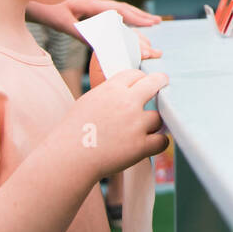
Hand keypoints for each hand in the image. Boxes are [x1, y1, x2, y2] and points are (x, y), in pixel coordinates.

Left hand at [27, 0, 162, 53]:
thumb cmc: (38, 6)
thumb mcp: (61, 21)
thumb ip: (82, 31)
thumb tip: (104, 41)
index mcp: (88, 4)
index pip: (119, 12)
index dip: (138, 19)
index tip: (155, 23)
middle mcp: (88, 3)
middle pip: (120, 10)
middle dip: (139, 18)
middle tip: (158, 23)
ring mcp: (82, 5)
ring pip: (112, 11)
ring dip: (129, 18)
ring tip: (145, 22)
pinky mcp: (74, 9)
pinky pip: (101, 15)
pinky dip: (114, 21)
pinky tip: (116, 24)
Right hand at [65, 59, 168, 180]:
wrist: (68, 158)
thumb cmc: (73, 132)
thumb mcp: (88, 101)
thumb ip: (109, 94)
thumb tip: (126, 91)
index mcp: (111, 89)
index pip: (136, 74)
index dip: (140, 79)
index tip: (142, 85)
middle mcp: (127, 103)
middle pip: (156, 83)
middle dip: (161, 82)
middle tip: (164, 87)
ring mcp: (136, 124)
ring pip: (158, 117)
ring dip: (152, 123)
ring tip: (142, 130)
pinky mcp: (140, 146)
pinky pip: (162, 141)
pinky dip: (158, 143)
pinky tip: (151, 144)